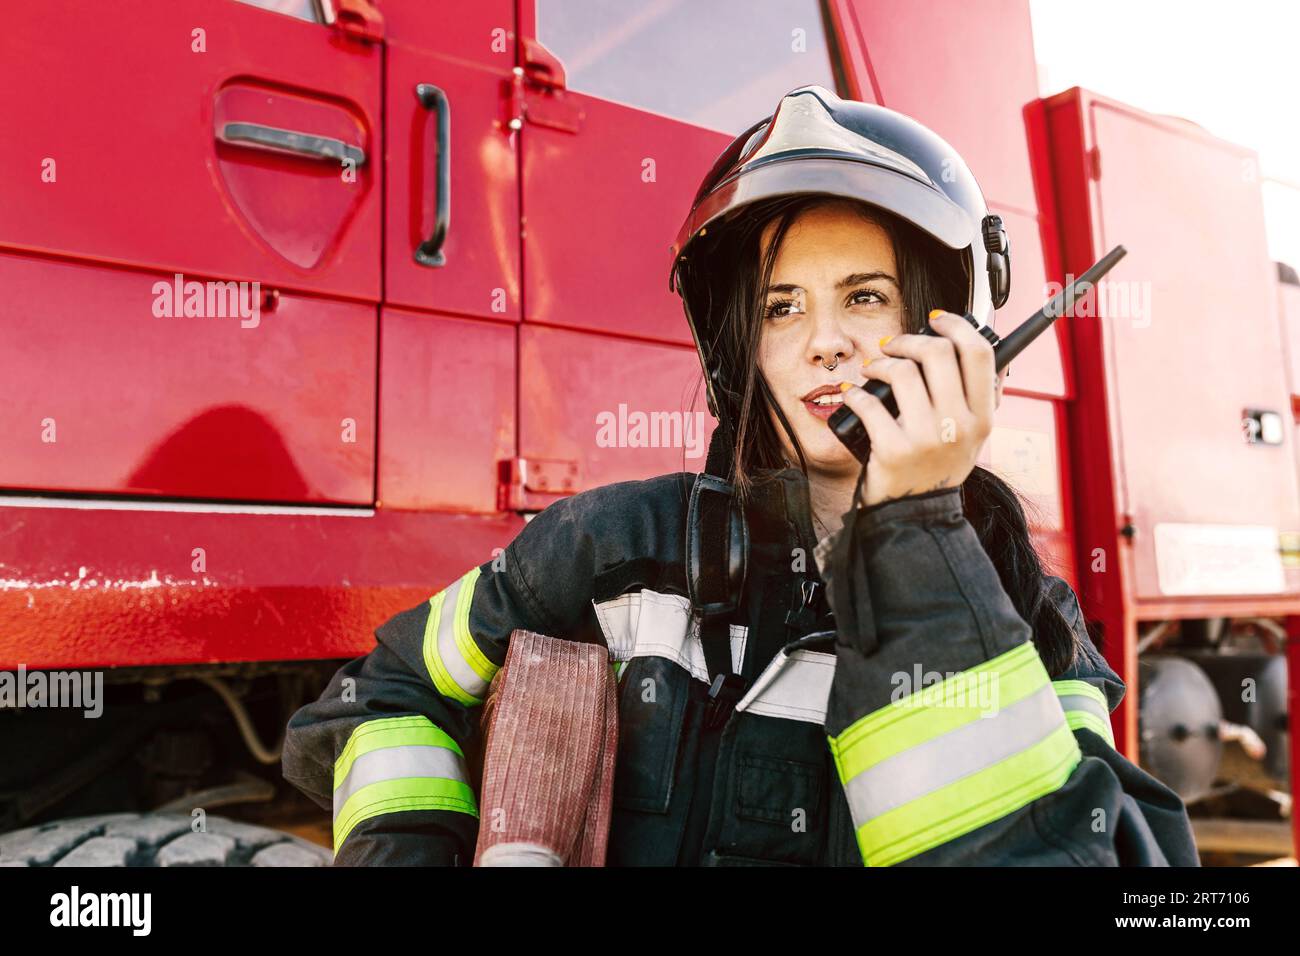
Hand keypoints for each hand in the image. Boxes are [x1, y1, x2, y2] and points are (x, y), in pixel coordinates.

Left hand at [839, 311, 1000, 507]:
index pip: (979, 354)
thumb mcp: (971, 437)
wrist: (914, 514)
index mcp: (982, 418)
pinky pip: (869, 403)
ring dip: (879, 363)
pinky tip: (851, 394)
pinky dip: (854, 393)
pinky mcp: (893, 451)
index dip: (956, 327)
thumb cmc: (937, 468)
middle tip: (892, 346)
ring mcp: (926, 439)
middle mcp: (959, 426)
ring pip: (902, 372)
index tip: (936, 320)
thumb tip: (981, 350)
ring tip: (872, 370)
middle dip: (908, 341)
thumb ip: (979, 398)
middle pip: (937, 354)